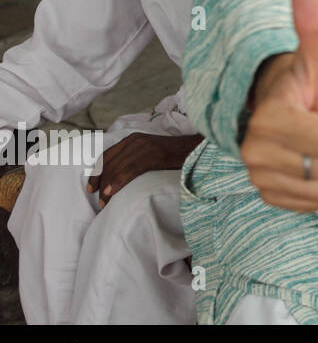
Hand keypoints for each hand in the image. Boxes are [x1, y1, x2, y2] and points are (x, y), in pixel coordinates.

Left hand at [87, 132, 201, 205]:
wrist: (200, 148)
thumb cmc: (179, 155)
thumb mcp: (153, 153)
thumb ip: (137, 159)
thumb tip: (122, 177)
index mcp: (134, 139)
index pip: (107, 156)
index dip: (97, 173)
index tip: (92, 188)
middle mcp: (137, 140)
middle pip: (110, 163)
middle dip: (101, 183)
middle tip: (100, 201)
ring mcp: (146, 147)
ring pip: (118, 168)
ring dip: (108, 187)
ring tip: (104, 203)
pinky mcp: (154, 155)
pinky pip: (130, 170)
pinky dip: (118, 183)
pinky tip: (111, 193)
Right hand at [241, 0, 317, 211]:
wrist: (284, 107)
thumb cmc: (304, 83)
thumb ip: (314, 28)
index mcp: (268, 121)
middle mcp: (253, 153)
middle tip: (316, 127)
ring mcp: (259, 178)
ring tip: (312, 144)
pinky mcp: (270, 197)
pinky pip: (314, 204)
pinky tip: (309, 164)